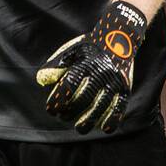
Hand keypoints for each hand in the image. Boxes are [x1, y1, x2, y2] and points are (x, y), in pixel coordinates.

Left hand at [36, 0, 147, 133]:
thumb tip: (40, 81)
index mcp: (85, 63)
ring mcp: (114, 81)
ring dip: (89, 120)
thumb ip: (55, 65)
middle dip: (71, 111)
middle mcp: (101, 72)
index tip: (51, 110)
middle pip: (85, 97)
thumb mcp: (71, 50)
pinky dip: (113, 119)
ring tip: (79, 128)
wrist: (120, 37)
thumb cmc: (89, 47)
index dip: (59, 99)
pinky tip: (104, 128)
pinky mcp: (125, 88)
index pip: (69, 84)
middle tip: (63, 117)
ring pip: (101, 105)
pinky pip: (120, 106)